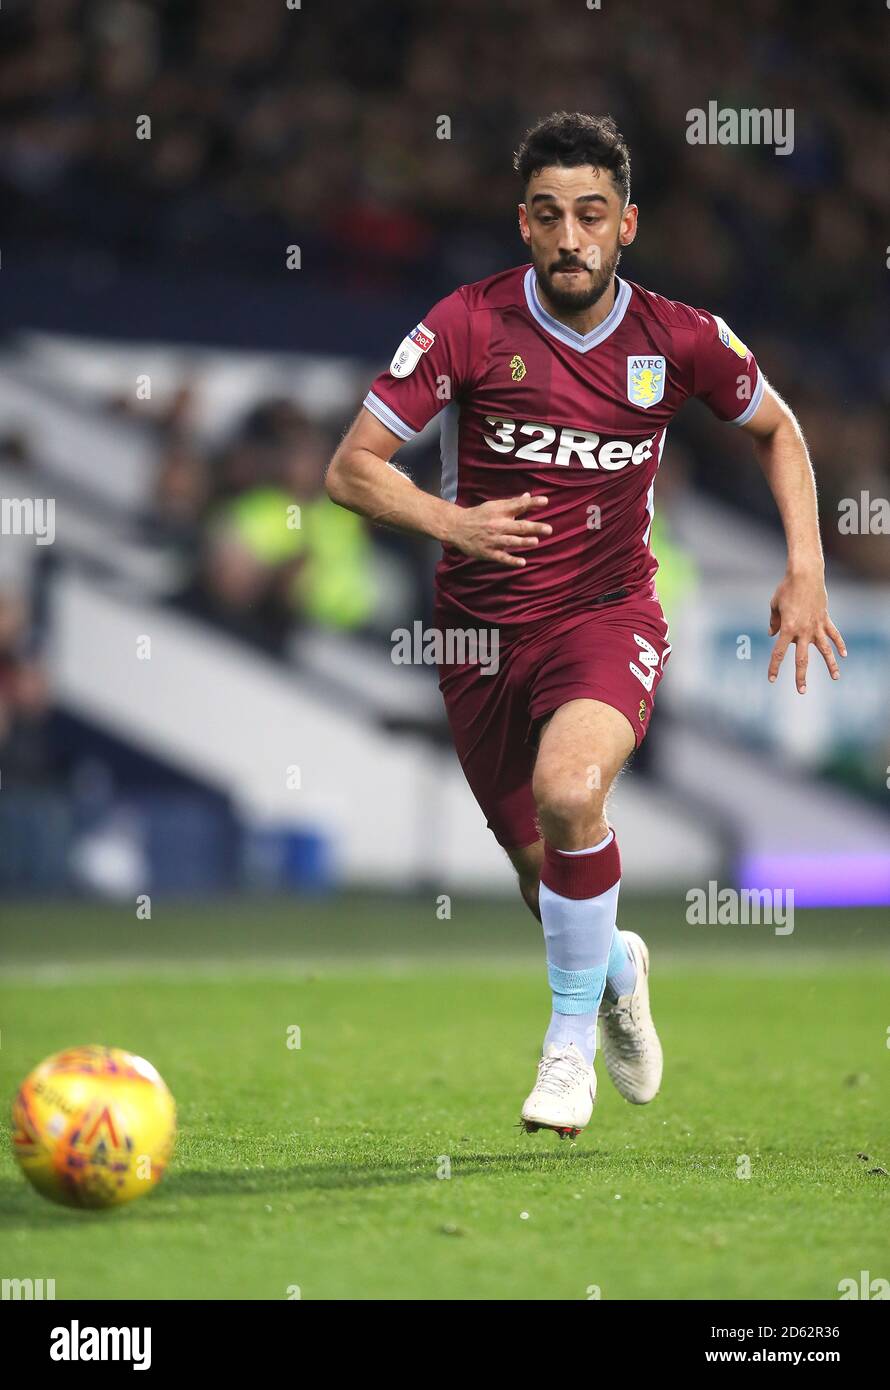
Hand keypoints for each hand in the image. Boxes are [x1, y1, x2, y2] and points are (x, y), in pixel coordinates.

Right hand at [446, 492, 551, 567]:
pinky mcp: (488, 552)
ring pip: (511, 541)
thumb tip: (528, 496)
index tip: (545, 501)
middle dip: (534, 527)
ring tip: (535, 542)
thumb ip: (512, 503)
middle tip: (548, 529)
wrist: (456, 527)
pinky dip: (512, 560)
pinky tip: (522, 562)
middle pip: (518, 526)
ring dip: (524, 542)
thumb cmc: (479, 515)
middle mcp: (497, 525)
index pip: (519, 505)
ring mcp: (493, 540)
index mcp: (500, 511)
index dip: (532, 503)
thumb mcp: (494, 506)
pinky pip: (501, 557)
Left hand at [767, 569, 846, 691]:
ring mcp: (816, 626)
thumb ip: (773, 622)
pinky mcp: (826, 619)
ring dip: (831, 665)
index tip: (772, 679)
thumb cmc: (786, 589)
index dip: (774, 667)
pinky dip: (840, 644)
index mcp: (787, 628)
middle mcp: (803, 631)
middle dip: (801, 676)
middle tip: (802, 691)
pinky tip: (844, 655)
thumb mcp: (775, 605)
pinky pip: (834, 634)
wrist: (805, 575)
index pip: (778, 653)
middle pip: (802, 659)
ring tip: (836, 678)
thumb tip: (772, 634)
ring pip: (825, 650)